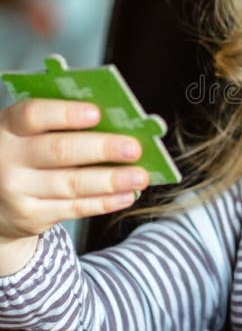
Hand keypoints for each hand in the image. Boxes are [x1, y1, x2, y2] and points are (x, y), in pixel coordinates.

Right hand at [0, 98, 148, 240]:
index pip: (33, 115)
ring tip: (140, 175)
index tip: (97, 113)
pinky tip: (126, 194)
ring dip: (111, 180)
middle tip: (134, 148)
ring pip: (71, 184)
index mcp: (7, 127)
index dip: (65, 114)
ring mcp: (17, 191)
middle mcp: (7, 159)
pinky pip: (74, 209)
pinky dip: (104, 202)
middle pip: (59, 151)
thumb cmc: (24, 153)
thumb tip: (115, 122)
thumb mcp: (26, 133)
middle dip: (101, 148)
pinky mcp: (31, 217)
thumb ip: (58, 125)